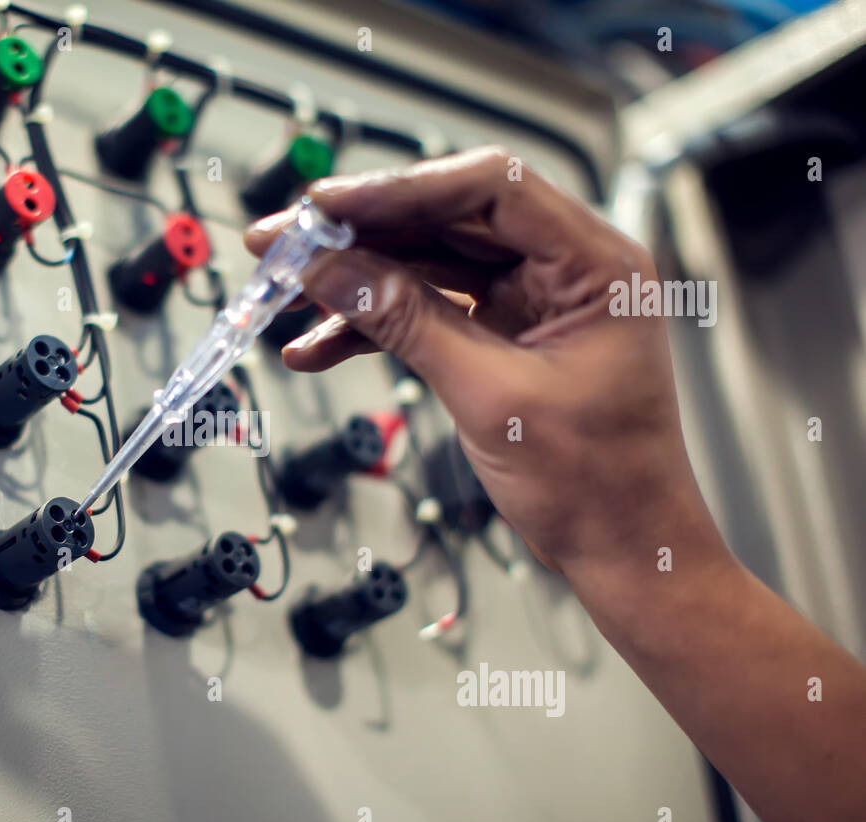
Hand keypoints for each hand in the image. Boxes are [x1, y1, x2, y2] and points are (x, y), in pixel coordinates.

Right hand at [245, 147, 719, 576]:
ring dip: (354, 283)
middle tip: (282, 245)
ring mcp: (531, 299)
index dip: (397, 190)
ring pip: (426, 264)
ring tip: (283, 300)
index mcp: (593, 262)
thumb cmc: (597, 482)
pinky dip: (372, 328)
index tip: (322, 208)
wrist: (622, 549)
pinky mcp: (502, 333)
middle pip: (445, 220)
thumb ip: (408, 322)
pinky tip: (317, 348)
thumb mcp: (491, 396)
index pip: (487, 188)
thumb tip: (330, 271)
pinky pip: (427, 310)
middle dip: (358, 236)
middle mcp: (564, 266)